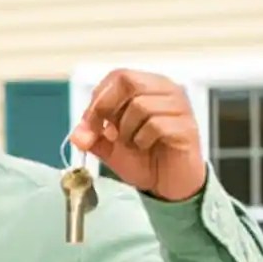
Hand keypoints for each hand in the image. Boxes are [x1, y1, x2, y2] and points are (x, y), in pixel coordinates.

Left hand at [70, 69, 206, 201]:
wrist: (169, 184)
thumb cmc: (144, 159)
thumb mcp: (109, 148)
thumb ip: (91, 138)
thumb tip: (76, 134)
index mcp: (148, 87)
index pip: (118, 76)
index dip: (98, 98)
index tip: (90, 124)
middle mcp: (166, 90)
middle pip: (128, 81)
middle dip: (107, 108)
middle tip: (106, 132)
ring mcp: (179, 107)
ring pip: (140, 105)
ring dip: (126, 130)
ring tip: (132, 143)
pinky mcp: (186, 127)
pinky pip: (155, 125)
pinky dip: (142, 140)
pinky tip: (146, 147)